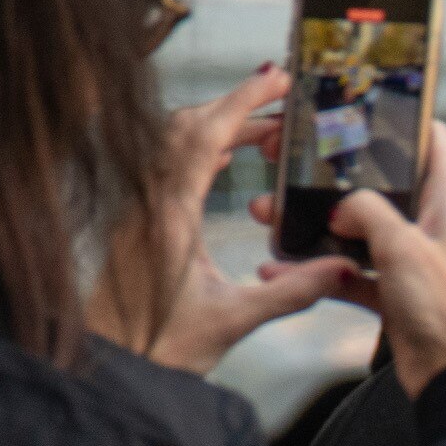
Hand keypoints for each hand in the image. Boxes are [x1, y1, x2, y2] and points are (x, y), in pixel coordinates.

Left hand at [110, 67, 366, 375]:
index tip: (274, 79)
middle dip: (236, 106)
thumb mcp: (234, 320)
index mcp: (169, 214)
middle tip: (280, 102)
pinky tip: (224, 160)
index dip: (243, 101)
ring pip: (176, 142)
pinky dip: (201, 150)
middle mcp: (149, 202)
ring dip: (219, 127)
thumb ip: (290, 291)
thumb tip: (337, 270)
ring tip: (263, 133)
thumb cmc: (155, 348)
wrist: (107, 366)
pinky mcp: (137, 223)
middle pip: (189, 126)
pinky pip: (168, 166)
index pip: (206, 135)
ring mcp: (139, 209)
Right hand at [253, 119, 445, 393]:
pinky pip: (350, 273)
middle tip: (292, 166)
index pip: (432, 139)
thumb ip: (369, 212)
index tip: (358, 108)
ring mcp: (412, 259)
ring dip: (317, 225)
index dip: (401, 119)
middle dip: (336, 177)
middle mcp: (432, 223)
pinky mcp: (395, 293)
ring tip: (271, 216)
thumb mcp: (406, 248)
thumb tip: (343, 203)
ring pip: (358, 229)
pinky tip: (281, 272)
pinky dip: (319, 272)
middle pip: (381, 184)